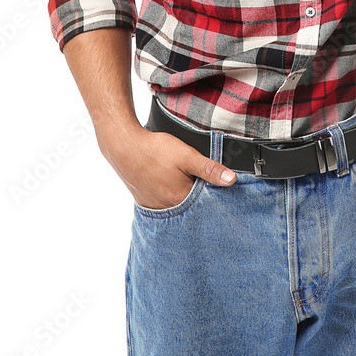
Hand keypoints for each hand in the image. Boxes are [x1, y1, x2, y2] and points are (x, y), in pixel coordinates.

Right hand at [98, 120, 235, 209]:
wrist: (124, 147)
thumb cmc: (155, 150)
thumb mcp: (187, 155)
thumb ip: (209, 169)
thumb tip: (231, 180)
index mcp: (180, 199)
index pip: (205, 204)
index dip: (213, 194)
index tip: (219, 187)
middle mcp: (167, 208)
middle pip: (191, 207)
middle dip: (199, 198)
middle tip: (200, 182)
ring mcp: (154, 206)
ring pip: (177, 206)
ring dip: (184, 198)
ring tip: (184, 182)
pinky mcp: (145, 201)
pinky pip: (163, 204)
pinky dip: (169, 197)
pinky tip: (169, 185)